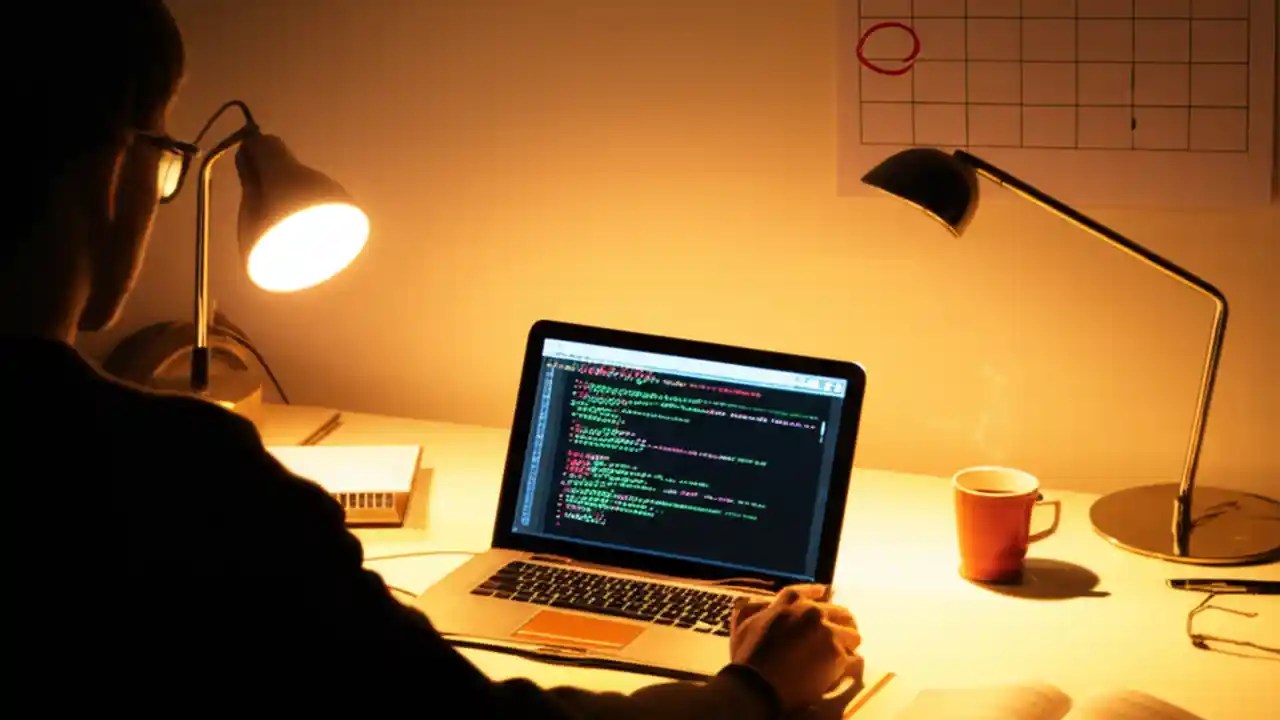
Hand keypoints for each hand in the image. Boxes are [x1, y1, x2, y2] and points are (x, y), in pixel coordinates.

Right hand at [728, 584, 861, 711]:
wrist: (759, 684)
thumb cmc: (747, 658)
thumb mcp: (742, 627)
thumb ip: (750, 611)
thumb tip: (749, 600)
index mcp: (789, 605)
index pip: (806, 592)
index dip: (815, 592)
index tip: (824, 591)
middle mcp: (811, 613)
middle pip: (839, 612)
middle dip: (841, 623)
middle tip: (841, 635)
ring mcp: (827, 633)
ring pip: (852, 635)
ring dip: (847, 645)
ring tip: (843, 656)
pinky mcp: (837, 655)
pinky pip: (852, 658)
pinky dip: (847, 666)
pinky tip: (841, 672)